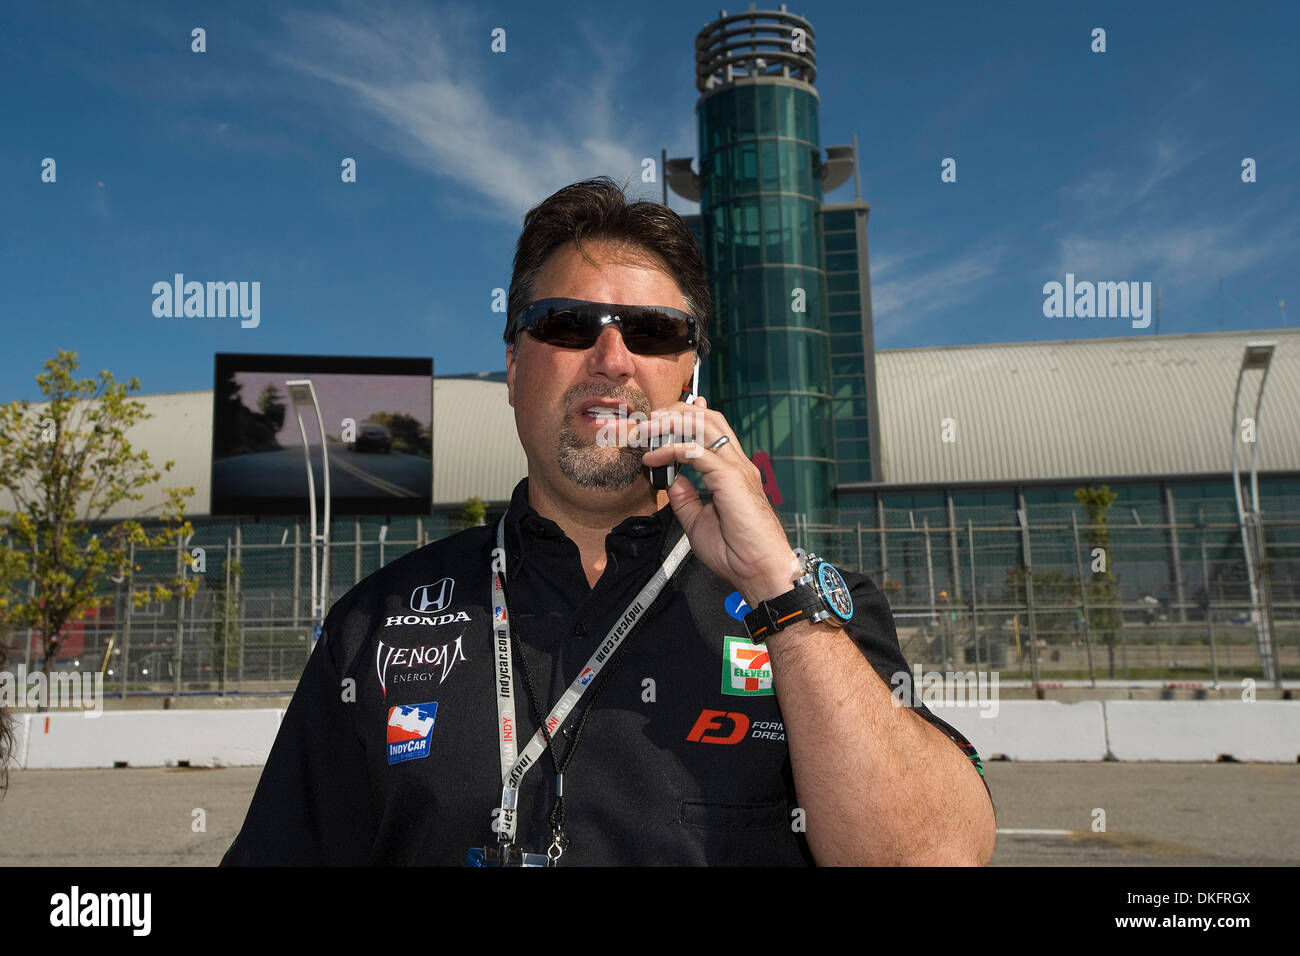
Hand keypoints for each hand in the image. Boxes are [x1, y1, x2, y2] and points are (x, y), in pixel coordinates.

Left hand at [636, 396, 800, 605]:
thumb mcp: (697, 521)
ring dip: (670, 422)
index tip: (659, 421)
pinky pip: (695, 452)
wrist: (759, 570)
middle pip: (708, 419)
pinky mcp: (730, 478)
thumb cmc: (738, 553)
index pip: (711, 430)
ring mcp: (736, 468)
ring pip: (703, 426)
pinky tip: (653, 457)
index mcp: (734, 472)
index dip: (686, 419)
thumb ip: (685, 498)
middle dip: (676, 412)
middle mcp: (737, 464)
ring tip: (647, 428)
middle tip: (649, 419)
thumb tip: (672, 480)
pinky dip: (670, 449)